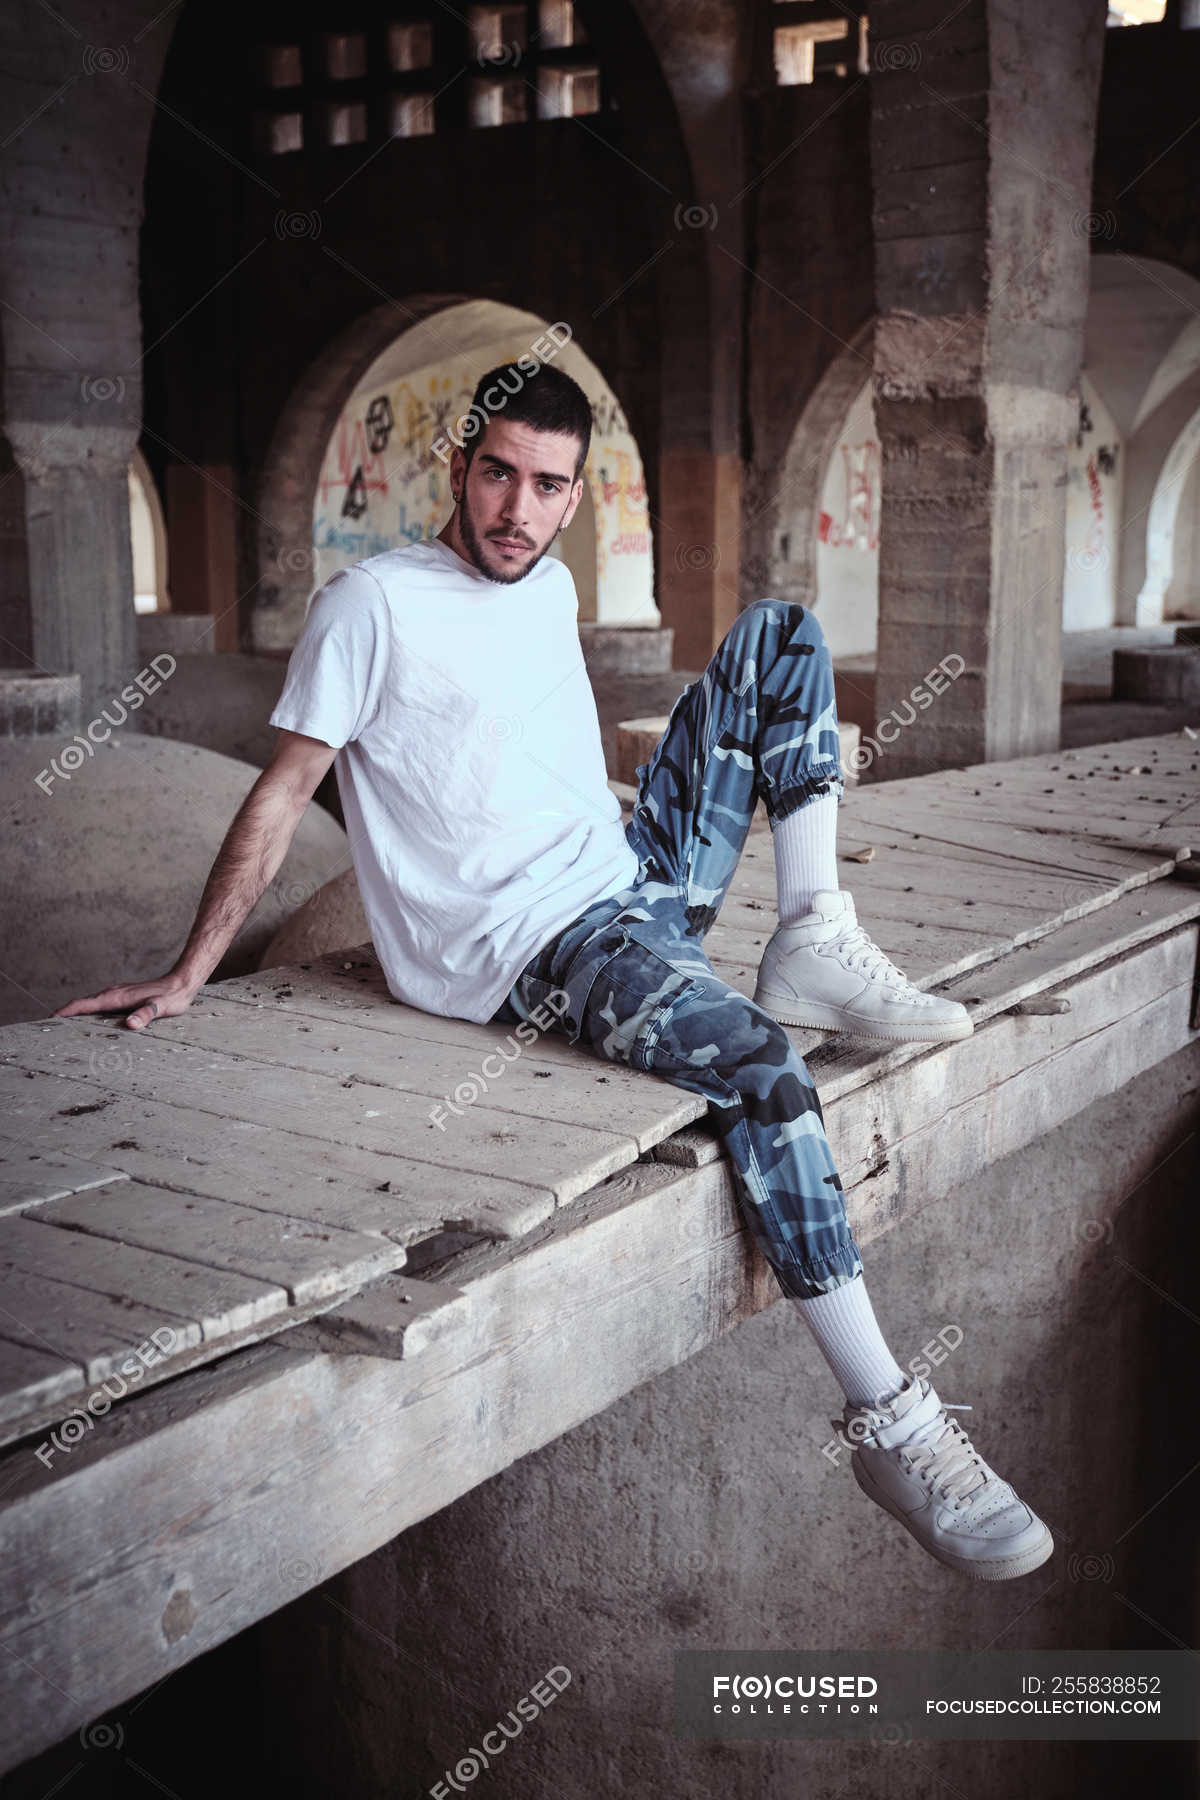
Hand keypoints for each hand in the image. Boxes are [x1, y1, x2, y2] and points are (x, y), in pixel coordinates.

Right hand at [54, 974, 201, 1031]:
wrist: (182, 983)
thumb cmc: (172, 998)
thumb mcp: (161, 1008)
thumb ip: (146, 1015)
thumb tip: (130, 1024)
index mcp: (116, 997)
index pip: (84, 1004)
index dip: (65, 1011)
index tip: (49, 1019)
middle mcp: (112, 994)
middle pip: (81, 1004)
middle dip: (64, 1014)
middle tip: (47, 1029)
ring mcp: (117, 995)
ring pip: (90, 1005)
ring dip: (74, 1014)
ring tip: (61, 1029)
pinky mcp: (123, 998)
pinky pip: (99, 1006)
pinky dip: (88, 1014)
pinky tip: (89, 1024)